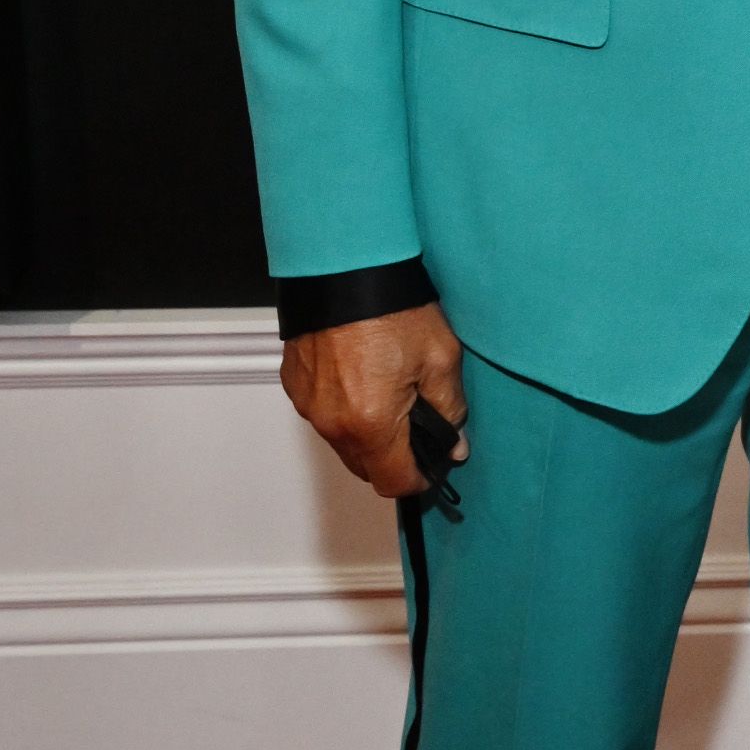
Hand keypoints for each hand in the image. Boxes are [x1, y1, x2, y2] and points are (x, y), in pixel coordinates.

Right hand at [282, 302, 468, 503]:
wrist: (345, 266)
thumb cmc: (393, 308)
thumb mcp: (441, 360)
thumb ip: (450, 411)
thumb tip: (453, 444)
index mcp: (371, 425)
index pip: (394, 483)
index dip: (419, 479)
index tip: (433, 463)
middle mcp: (332, 423)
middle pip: (365, 466)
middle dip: (393, 456)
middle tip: (415, 425)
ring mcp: (309, 404)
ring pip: (342, 441)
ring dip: (366, 432)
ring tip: (389, 394)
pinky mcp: (295, 384)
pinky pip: (323, 413)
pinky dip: (343, 408)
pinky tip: (362, 377)